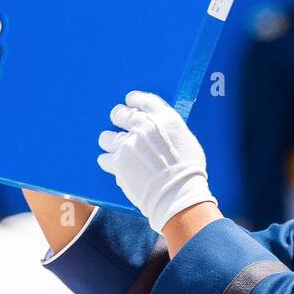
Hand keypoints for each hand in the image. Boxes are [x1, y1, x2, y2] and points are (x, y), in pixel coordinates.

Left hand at [98, 91, 216, 231]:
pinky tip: (112, 164)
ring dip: (109, 141)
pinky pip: (104, 158)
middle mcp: (144, 126)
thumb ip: (170, 132)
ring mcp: (129, 143)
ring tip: (113, 146)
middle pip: (121, 114)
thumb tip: (161, 133)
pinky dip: (108, 161)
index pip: (145, 100)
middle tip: (118, 121)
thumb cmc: (189, 172)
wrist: (178, 193)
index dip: (135, 99)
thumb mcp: (187, 142)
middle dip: (119, 117)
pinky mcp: (118, 161)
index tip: (129, 100)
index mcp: (165, 118)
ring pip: (107, 137)